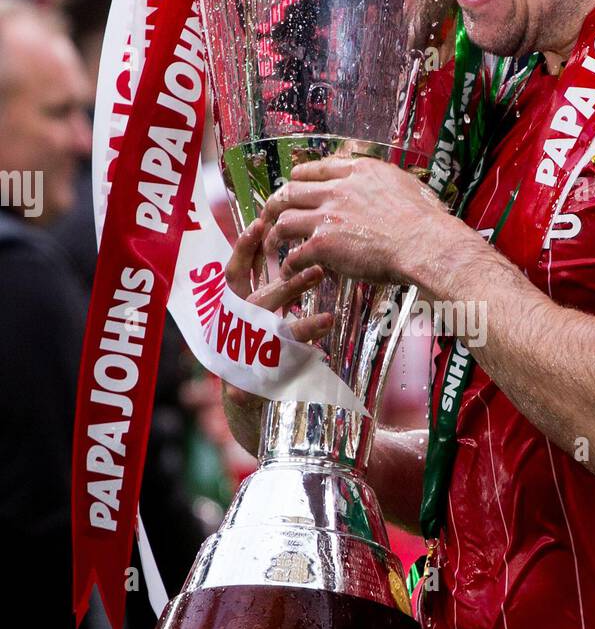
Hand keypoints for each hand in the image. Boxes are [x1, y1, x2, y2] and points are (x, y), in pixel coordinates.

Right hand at [222, 217, 333, 438]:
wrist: (247, 404)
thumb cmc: (255, 351)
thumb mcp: (255, 314)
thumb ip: (263, 281)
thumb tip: (276, 236)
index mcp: (231, 309)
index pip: (235, 272)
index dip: (244, 248)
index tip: (262, 224)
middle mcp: (233, 331)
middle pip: (256, 301)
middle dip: (286, 286)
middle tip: (317, 270)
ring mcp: (241, 358)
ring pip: (269, 336)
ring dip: (298, 326)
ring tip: (328, 318)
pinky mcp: (251, 385)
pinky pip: (279, 368)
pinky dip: (300, 356)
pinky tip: (322, 344)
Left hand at [262, 156, 453, 285]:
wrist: (424, 241)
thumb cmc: (426, 219)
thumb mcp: (406, 185)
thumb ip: (387, 183)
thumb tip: (390, 188)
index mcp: (358, 172)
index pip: (318, 168)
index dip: (301, 177)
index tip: (295, 184)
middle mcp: (338, 189)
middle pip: (292, 189)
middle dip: (277, 201)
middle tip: (272, 212)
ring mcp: (328, 215)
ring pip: (284, 218)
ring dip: (274, 232)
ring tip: (272, 244)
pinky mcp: (324, 243)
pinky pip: (295, 254)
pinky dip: (288, 265)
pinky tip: (288, 273)